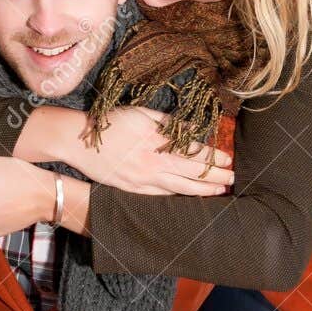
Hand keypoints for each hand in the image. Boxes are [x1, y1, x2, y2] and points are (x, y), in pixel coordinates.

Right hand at [73, 107, 234, 194]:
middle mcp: (153, 164)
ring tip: (220, 192)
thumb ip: (168, 122)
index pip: (193, 153)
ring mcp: (143, 181)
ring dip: (202, 191)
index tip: (229, 161)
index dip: (213, 158)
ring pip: (180, 189)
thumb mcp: (140, 113)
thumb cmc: (110, 123)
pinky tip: (191, 198)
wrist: (77, 141)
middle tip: (234, 180)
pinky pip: (161, 196)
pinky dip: (179, 197)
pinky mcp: (133, 190)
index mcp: (156, 142)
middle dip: (215, 177)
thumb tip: (192, 129)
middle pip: (192, 173)